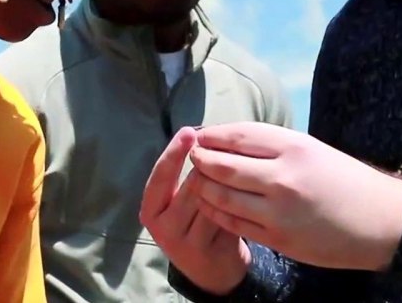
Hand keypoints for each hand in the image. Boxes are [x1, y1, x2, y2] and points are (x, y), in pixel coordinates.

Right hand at [140, 127, 251, 294]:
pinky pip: (225, 218)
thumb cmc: (198, 222)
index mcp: (151, 209)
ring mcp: (183, 243)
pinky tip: (250, 193)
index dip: (173, 153)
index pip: (160, 176)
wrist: (212, 269)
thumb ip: (188, 174)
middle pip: (191, 185)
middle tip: (229, 149)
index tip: (189, 131)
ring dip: (229, 183)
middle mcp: (162, 227)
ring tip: (243, 170)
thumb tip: (203, 135)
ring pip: (211, 200)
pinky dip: (239, 203)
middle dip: (212, 165)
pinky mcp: (206, 252)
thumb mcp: (182, 200)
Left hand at [187, 122, 401, 271]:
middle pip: (223, 165)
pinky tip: (209, 204)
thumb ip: (272, 145)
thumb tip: (227, 139)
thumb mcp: (312, 149)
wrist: (379, 221)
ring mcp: (279, 211)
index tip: (199, 135)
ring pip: (223, 196)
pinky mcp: (278, 238)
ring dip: (202, 187)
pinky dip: (216, 211)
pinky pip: (234, 223)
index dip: (212, 135)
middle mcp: (284, 177)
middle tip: (193, 157)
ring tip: (196, 180)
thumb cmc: (344, 179)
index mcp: (295, 147)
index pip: (239, 135)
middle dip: (201, 160)